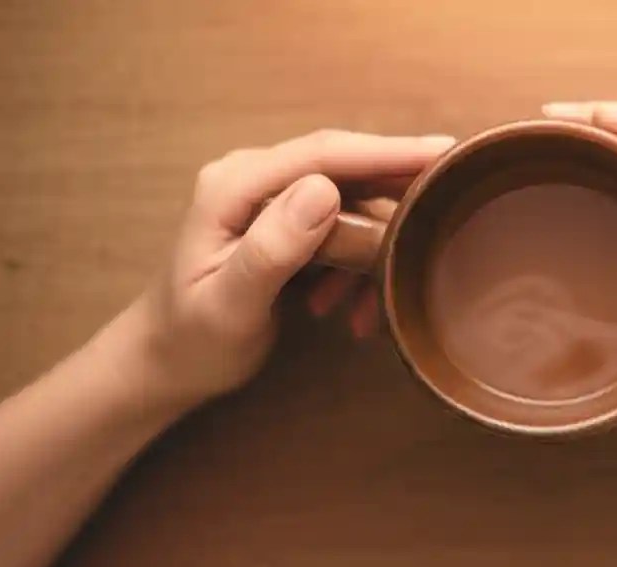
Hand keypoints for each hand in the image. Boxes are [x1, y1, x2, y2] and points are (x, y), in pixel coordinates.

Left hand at [130, 129, 454, 407]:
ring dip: (370, 254)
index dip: (387, 152)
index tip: (444, 152)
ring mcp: (269, 199)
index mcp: (236, 186)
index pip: (324, 155)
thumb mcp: (230, 303)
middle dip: (396, 196)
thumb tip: (324, 191)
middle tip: (451, 209)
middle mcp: (253, 179)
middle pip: (345, 169)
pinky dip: (355, 270)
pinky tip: (348, 311)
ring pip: (349, 206)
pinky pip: (339, 231)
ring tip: (368, 309)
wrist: (165, 364)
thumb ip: (273, 248)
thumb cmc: (192, 340)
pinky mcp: (283, 222)